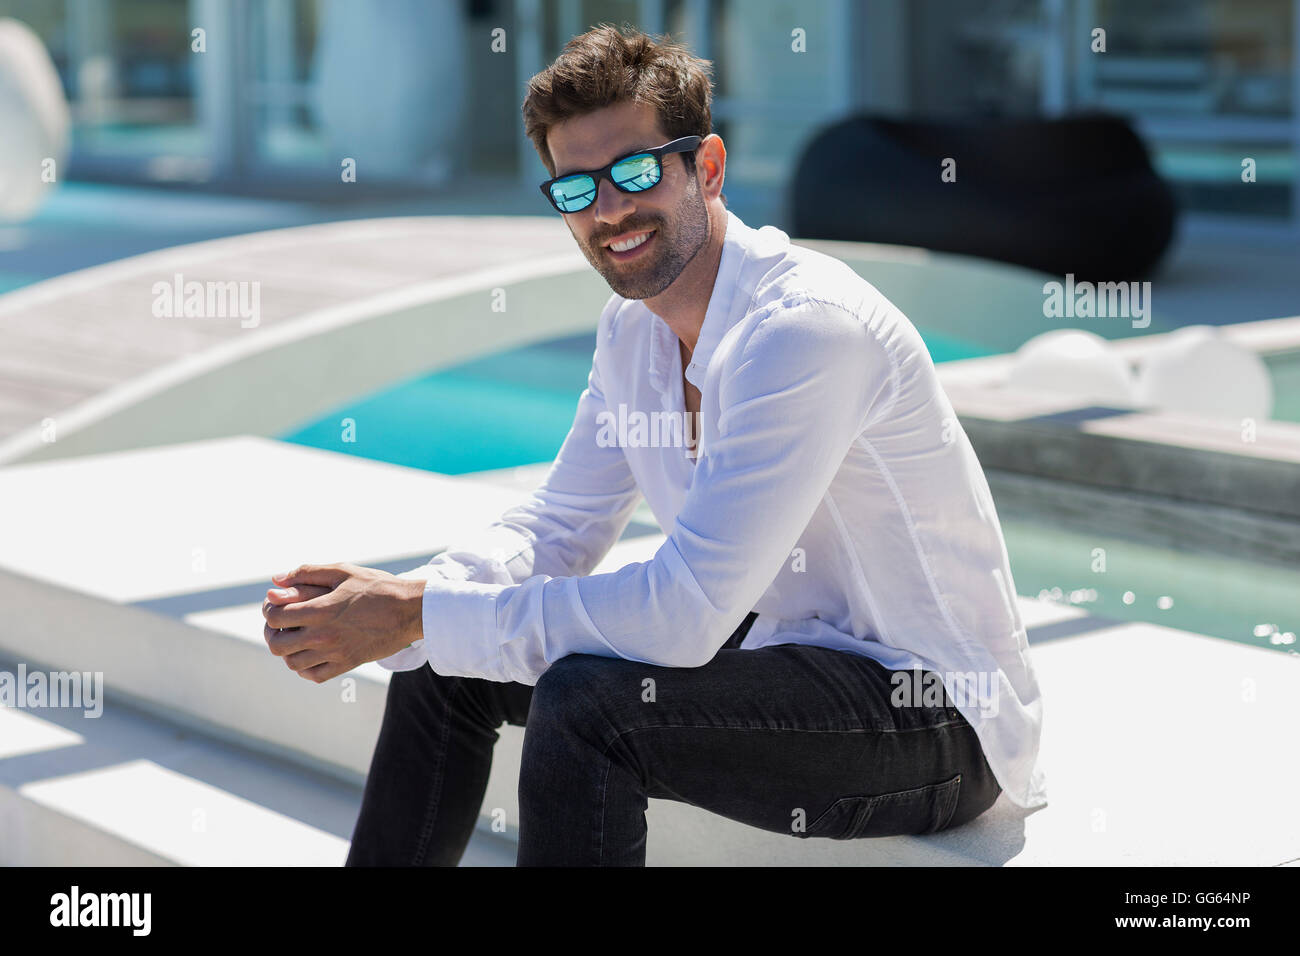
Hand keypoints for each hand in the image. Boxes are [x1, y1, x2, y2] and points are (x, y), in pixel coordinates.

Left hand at [261, 563, 424, 682]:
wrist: (410, 610)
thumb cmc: (378, 587)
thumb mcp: (343, 571)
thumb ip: (307, 573)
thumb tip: (275, 580)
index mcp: (321, 609)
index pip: (277, 617)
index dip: (269, 611)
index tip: (275, 606)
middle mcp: (324, 635)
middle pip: (278, 645)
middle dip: (272, 634)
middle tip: (279, 626)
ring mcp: (335, 653)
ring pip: (293, 663)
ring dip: (287, 652)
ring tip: (294, 639)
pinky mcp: (348, 664)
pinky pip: (315, 675)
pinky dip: (305, 669)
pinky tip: (310, 656)